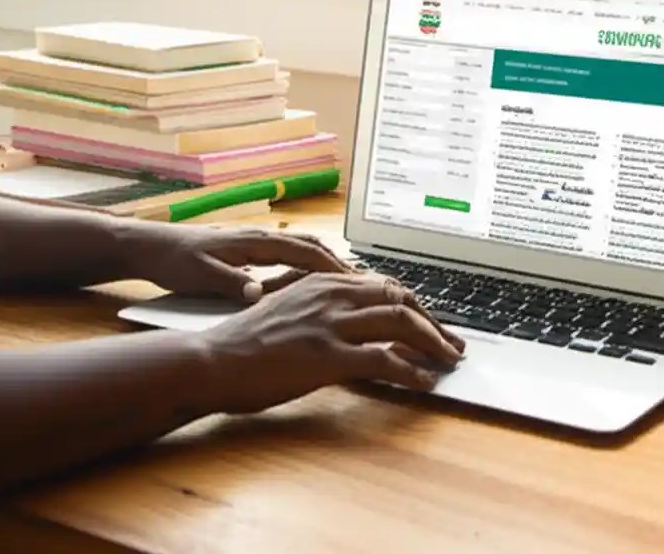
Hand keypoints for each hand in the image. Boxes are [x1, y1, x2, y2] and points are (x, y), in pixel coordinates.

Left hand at [120, 222, 352, 302]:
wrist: (149, 246)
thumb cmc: (174, 261)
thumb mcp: (200, 276)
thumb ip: (231, 284)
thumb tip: (260, 292)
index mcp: (255, 242)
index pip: (306, 252)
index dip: (335, 268)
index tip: (360, 284)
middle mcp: (262, 238)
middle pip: (313, 246)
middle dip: (341, 263)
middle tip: (368, 283)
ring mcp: (257, 242)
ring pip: (303, 248)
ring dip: (328, 263)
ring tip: (350, 282)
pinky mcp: (250, 250)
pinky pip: (290, 255)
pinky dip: (309, 265)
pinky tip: (313, 281)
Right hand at [199, 272, 466, 413]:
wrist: (210, 360)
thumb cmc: (245, 342)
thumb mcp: (288, 309)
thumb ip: (322, 309)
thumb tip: (354, 322)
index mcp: (323, 280)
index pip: (384, 286)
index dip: (414, 305)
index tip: (432, 323)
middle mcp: (331, 294)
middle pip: (400, 300)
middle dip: (433, 323)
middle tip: (453, 344)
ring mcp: (330, 323)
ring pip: (400, 323)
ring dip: (432, 343)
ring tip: (449, 361)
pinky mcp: (326, 354)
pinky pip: (383, 359)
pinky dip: (410, 371)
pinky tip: (423, 382)